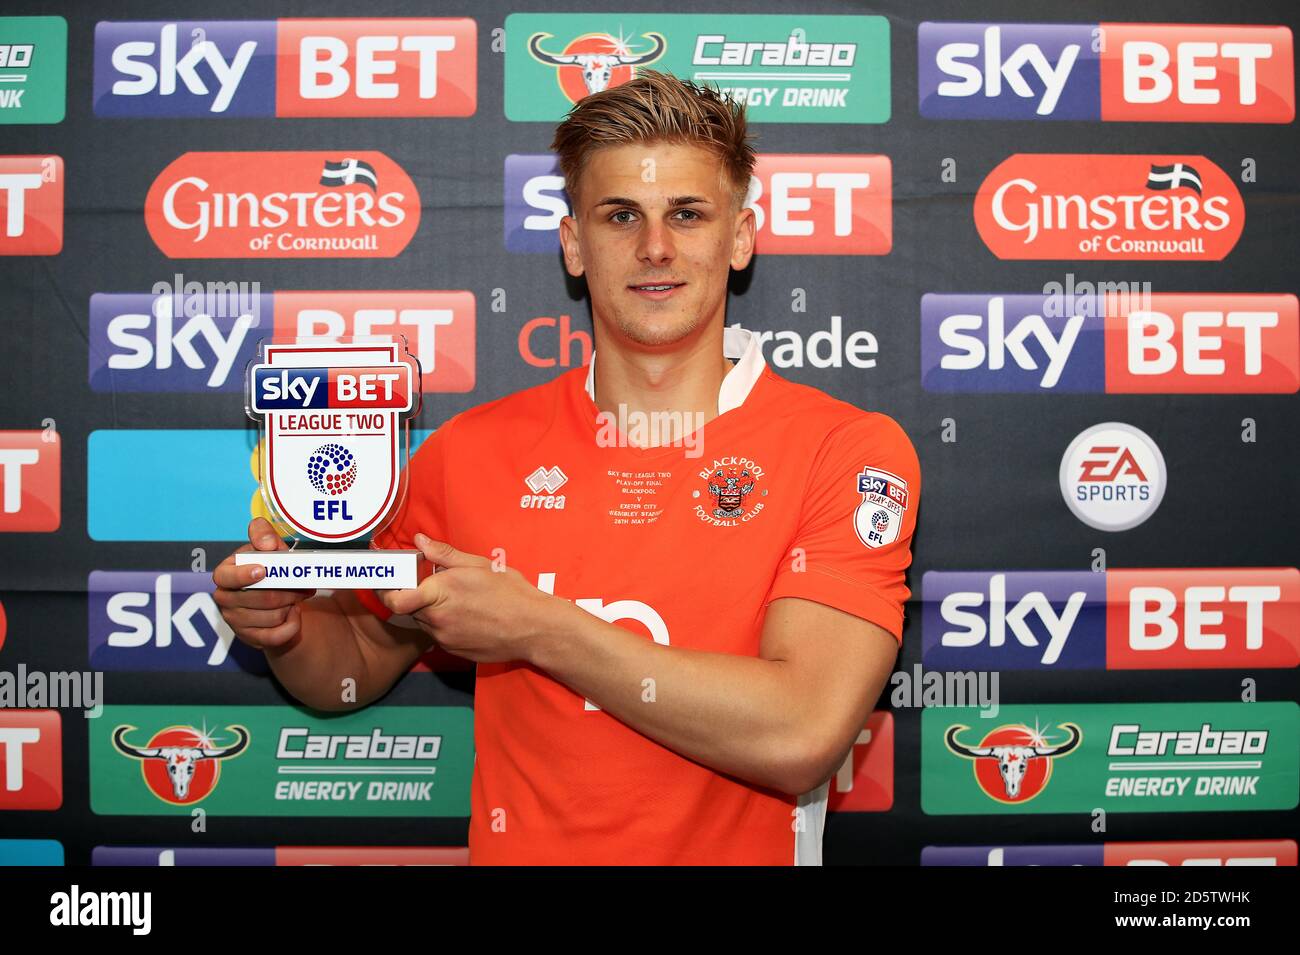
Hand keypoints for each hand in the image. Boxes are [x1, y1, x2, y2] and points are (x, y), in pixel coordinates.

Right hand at [211, 517, 317, 651]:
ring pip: (272, 617)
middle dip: (289, 592)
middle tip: (303, 586)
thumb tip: (267, 543)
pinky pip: (276, 636)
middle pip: (261, 598)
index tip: (262, 570)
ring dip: (291, 606)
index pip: (225, 576)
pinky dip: (292, 625)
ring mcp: (235, 620)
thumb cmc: (272, 570)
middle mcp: (225, 598)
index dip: (243, 575)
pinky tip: (293, 614)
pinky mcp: (249, 638)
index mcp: (226, 573)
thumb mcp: (270, 549)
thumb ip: (265, 537)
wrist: (279, 600)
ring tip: (296, 598)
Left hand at [376, 534, 563, 663]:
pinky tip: (469, 616)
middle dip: (418, 596)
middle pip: (410, 608)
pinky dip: (447, 624)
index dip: (385, 590)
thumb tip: (420, 541)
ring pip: (426, 622)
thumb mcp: (479, 565)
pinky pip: (440, 635)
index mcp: (439, 593)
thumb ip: (444, 554)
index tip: (388, 581)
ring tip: (461, 601)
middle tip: (437, 585)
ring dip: (433, 611)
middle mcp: (437, 620)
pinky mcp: (454, 652)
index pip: (395, 598)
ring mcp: (445, 639)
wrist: (533, 628)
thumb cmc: (510, 593)